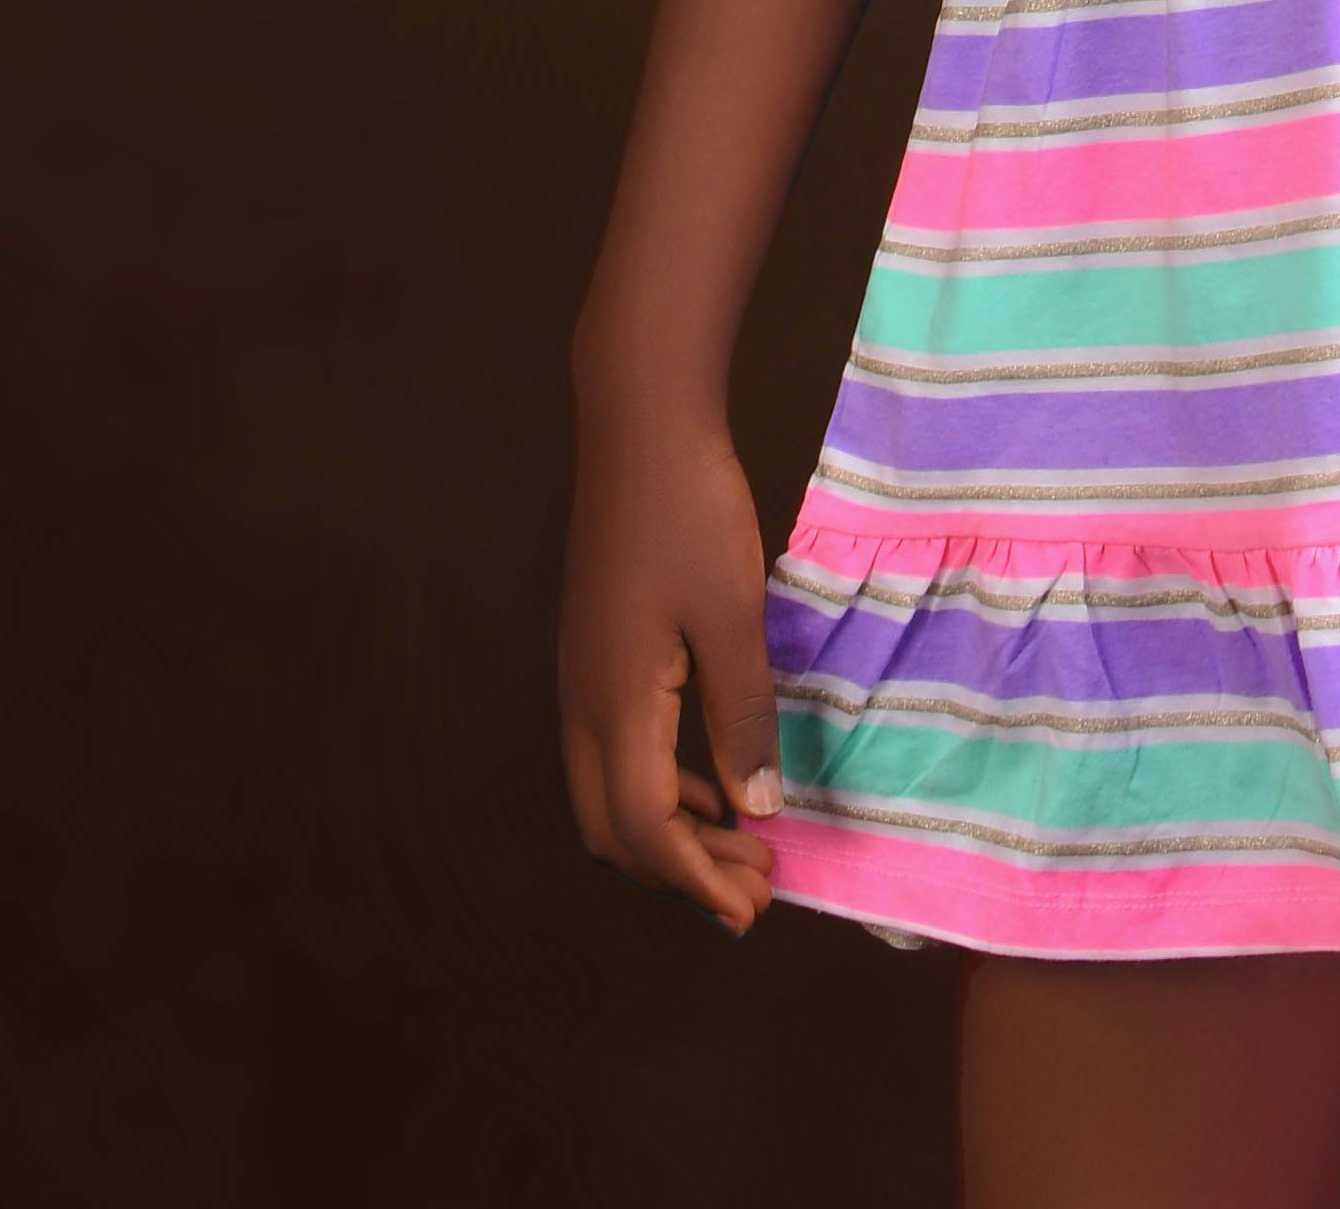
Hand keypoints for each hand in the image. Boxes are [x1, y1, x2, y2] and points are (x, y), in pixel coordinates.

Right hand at [558, 396, 785, 933]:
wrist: (639, 428)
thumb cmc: (690, 515)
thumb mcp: (732, 617)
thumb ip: (742, 716)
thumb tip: (757, 811)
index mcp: (615, 708)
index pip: (647, 832)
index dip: (698, 882)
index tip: (754, 910)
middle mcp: (583, 708)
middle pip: (615, 833)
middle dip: (682, 872)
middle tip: (757, 885)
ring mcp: (583, 682)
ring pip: (610, 796)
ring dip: (673, 831)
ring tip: (745, 843)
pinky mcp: (595, 657)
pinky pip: (616, 754)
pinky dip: (662, 785)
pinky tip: (713, 777)